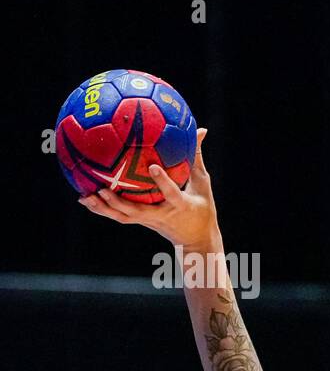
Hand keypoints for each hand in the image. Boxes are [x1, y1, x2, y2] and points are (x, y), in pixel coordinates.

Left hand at [79, 126, 217, 247]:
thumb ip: (197, 157)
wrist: (197, 240)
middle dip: (119, 203)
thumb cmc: (203, 208)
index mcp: (180, 205)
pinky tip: (85, 199)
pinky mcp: (141, 223)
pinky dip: (102, 209)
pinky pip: (119, 216)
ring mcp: (150, 221)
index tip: (153, 167)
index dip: (162, 182)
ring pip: (124, 217)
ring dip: (104, 208)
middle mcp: (162, 215)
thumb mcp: (203, 184)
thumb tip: (201, 129)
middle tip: (103, 189)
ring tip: (85, 196)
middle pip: (138, 212)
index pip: (171, 193)